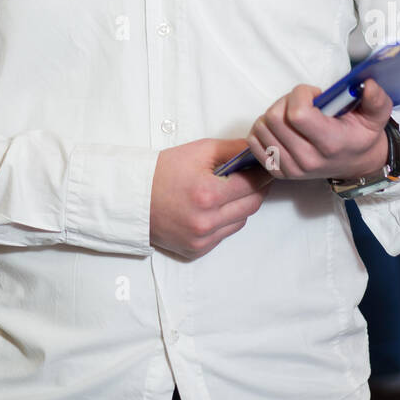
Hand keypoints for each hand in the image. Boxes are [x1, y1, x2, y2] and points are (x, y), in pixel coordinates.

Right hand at [149, 137, 273, 259]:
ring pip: (241, 221)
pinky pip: (224, 234)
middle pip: (252, 205)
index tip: (266, 166)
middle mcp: (207, 221)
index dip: (263, 173)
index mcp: (208, 194)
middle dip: (257, 188)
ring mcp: (202, 239)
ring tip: (231, 190)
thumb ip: (233, 149)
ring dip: (241, 205)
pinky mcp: (197, 250)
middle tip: (256, 176)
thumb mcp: (199, 150)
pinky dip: (225, 220)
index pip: (252, 184)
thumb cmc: (164, 170)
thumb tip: (258, 150)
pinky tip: (214, 207)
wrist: (133, 197)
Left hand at [247, 79, 391, 180]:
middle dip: (286, 100)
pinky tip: (282, 127)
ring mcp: (291, 168)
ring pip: (262, 127)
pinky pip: (254, 142)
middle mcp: (308, 160)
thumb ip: (375, 99)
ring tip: (293, 115)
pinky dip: (263, 129)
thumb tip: (368, 85)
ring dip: (274, 112)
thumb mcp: (376, 115)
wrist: (357, 163)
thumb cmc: (361, 135)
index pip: (298, 114)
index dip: (301, 94)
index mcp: (331, 144)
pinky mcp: (278, 171)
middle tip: (303, 102)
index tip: (313, 94)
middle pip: (275, 118)